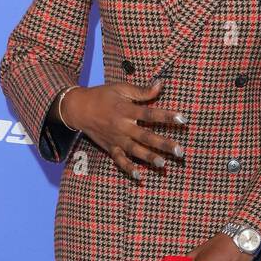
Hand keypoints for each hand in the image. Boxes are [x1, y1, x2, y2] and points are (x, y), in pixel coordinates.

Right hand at [56, 79, 185, 180]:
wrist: (78, 109)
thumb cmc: (102, 96)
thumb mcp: (121, 89)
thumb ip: (142, 91)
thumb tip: (161, 84)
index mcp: (126, 110)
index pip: (149, 114)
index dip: (166, 116)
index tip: (182, 119)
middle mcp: (122, 126)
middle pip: (145, 136)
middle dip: (163, 144)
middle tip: (179, 151)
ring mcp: (116, 139)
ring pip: (135, 150)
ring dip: (149, 158)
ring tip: (163, 164)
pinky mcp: (111, 148)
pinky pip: (120, 160)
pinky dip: (128, 169)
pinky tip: (139, 176)